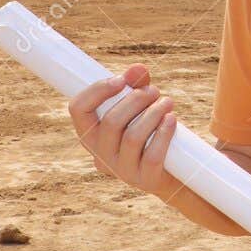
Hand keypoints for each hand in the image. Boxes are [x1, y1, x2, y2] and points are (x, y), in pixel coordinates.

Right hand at [67, 63, 178, 197]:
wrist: (172, 170)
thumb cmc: (150, 132)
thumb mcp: (140, 107)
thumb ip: (136, 86)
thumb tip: (138, 70)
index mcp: (91, 135)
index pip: (79, 109)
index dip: (97, 90)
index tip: (121, 79)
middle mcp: (101, 155)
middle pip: (112, 121)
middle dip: (136, 99)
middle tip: (154, 91)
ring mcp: (122, 171)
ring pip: (133, 136)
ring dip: (153, 113)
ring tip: (167, 102)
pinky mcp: (145, 180)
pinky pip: (153, 155)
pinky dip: (164, 133)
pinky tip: (171, 119)